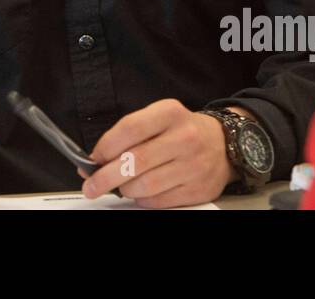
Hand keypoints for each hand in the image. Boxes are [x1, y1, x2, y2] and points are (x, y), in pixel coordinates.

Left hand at [78, 99, 235, 207]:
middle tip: (91, 185)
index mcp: (170, 113)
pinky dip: (143, 199)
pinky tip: (141, 191)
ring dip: (125, 189)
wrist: (223, 144)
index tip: (92, 159)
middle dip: (105, 177)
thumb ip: (129, 135)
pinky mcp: (198, 189)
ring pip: (145, 185)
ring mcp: (193, 165)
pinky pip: (158, 201)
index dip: (105, 146)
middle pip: (135, 161)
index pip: (130, 128)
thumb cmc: (182, 131)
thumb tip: (95, 159)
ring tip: (121, 185)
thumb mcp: (159, 119)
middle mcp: (184, 137)